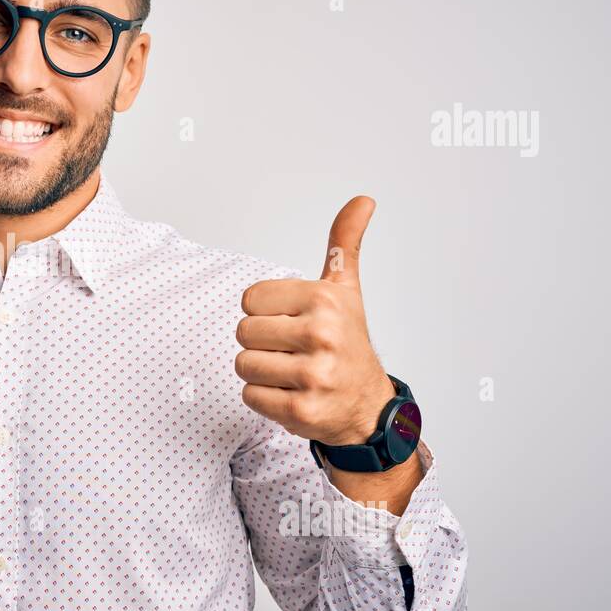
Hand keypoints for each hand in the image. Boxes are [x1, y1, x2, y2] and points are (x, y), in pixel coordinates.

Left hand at [235, 196, 395, 445]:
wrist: (368, 405)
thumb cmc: (348, 343)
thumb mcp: (345, 290)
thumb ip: (344, 243)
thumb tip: (362, 199)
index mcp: (324, 299)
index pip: (249, 299)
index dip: (265, 313)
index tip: (294, 322)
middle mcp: (321, 335)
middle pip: (243, 332)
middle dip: (261, 344)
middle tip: (293, 351)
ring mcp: (313, 376)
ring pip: (243, 365)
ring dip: (261, 372)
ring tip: (292, 373)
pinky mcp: (300, 411)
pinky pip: (250, 396)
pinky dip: (265, 399)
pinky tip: (293, 394)